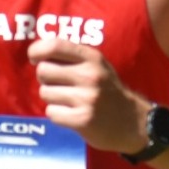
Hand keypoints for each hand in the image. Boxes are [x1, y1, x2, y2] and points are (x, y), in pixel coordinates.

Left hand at [28, 38, 147, 152]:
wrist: (133, 122)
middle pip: (43, 71)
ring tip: (69, 101)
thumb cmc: (107, 90)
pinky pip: (51, 113)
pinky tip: (72, 114)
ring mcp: (86, 99)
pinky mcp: (82, 120)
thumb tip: (36, 52)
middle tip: (58, 85)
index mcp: (92, 58)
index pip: (54, 45)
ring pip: (45, 93)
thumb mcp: (97, 65)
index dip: (36, 51)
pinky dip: (58, 115)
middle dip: (45, 79)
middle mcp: (90, 75)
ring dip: (52, 98)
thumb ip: (71, 56)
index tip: (36, 59)